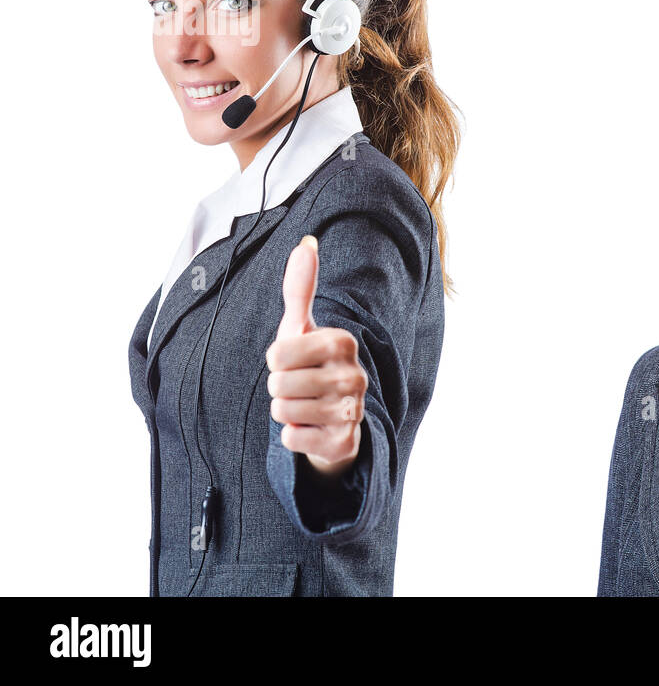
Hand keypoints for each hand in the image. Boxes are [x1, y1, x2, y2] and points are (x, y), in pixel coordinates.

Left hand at [266, 234, 367, 477]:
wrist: (333, 418)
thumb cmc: (310, 365)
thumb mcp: (301, 327)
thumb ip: (300, 287)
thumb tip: (306, 242)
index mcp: (343, 342)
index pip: (277, 354)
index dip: (275, 360)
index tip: (293, 361)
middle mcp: (354, 376)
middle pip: (278, 385)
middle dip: (278, 388)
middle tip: (298, 386)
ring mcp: (353, 411)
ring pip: (284, 412)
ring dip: (286, 412)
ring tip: (304, 406)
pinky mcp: (345, 442)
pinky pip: (293, 439)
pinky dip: (293, 436)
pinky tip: (310, 427)